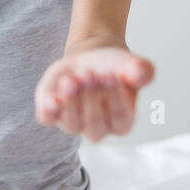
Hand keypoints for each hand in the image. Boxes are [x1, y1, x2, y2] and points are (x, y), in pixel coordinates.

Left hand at [34, 46, 153, 142]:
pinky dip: (49, 111)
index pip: (119, 118)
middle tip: (90, 75)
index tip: (112, 76)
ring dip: (71, 103)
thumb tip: (140, 73)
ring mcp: (73, 124)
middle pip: (94, 123)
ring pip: (71, 124)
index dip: (115, 98)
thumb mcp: (132, 65)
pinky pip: (48, 118)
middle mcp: (98, 129)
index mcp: (122, 122)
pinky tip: (52, 98)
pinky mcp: (51, 113)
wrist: (90, 60)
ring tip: (73, 79)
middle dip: (91, 98)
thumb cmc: (114, 68)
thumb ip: (142, 71)